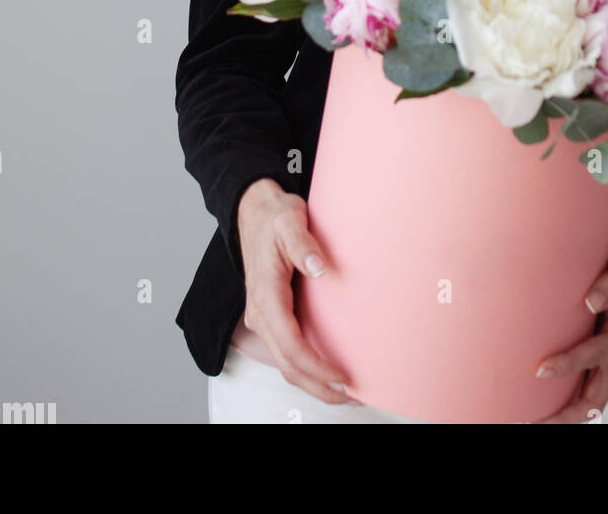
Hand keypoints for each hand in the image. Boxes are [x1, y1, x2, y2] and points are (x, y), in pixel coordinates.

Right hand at [236, 178, 361, 405]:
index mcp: (266, 295)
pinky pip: (285, 350)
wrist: (253, 210)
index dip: (316, 367)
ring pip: (285, 363)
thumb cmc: (274, 216)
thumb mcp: (290, 220)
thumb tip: (319, 267)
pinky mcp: (270, 315)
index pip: (291, 345)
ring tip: (345, 392)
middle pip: (287, 365)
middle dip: (318, 386)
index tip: (343, 377)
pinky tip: (326, 369)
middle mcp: (260, 312)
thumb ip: (302, 244)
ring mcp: (263, 317)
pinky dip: (305, 368)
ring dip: (312, 382)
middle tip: (354, 397)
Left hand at [531, 226, 607, 423]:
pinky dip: (563, 395)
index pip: (597, 356)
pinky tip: (537, 398)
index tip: (540, 369)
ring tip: (527, 418)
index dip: (570, 365)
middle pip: (595, 398)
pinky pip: (582, 382)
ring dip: (562, 413)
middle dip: (565, 415)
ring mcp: (607, 354)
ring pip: (588, 397)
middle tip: (529, 421)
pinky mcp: (596, 349)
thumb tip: (591, 301)